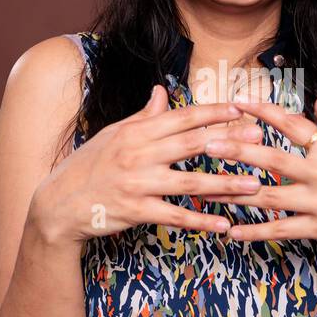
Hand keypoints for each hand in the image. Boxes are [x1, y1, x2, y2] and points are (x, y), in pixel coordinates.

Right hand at [30, 86, 265, 243]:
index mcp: (136, 131)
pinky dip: (201, 221)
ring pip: (190, 183)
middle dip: (230, 141)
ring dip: (225, 184)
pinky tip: (224, 224)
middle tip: (260, 140)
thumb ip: (142, 116)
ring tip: (254, 186)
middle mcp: (138, 154)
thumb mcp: (112, 135)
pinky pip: (175, 216)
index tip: (242, 109)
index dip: (213, 113)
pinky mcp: (136, 211)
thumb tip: (161, 92)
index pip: (181, 117)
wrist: (56, 204)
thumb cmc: (87, 167)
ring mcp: (137, 183)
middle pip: (192, 145)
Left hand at [203, 94, 316, 267]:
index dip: (264, 111)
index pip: (294, 124)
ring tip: (208, 188)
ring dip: (237, 193)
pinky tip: (232, 231)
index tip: (239, 101)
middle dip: (238, 150)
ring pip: (271, 196)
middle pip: (274, 159)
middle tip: (208, 143)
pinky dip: (256, 231)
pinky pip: (282, 229)